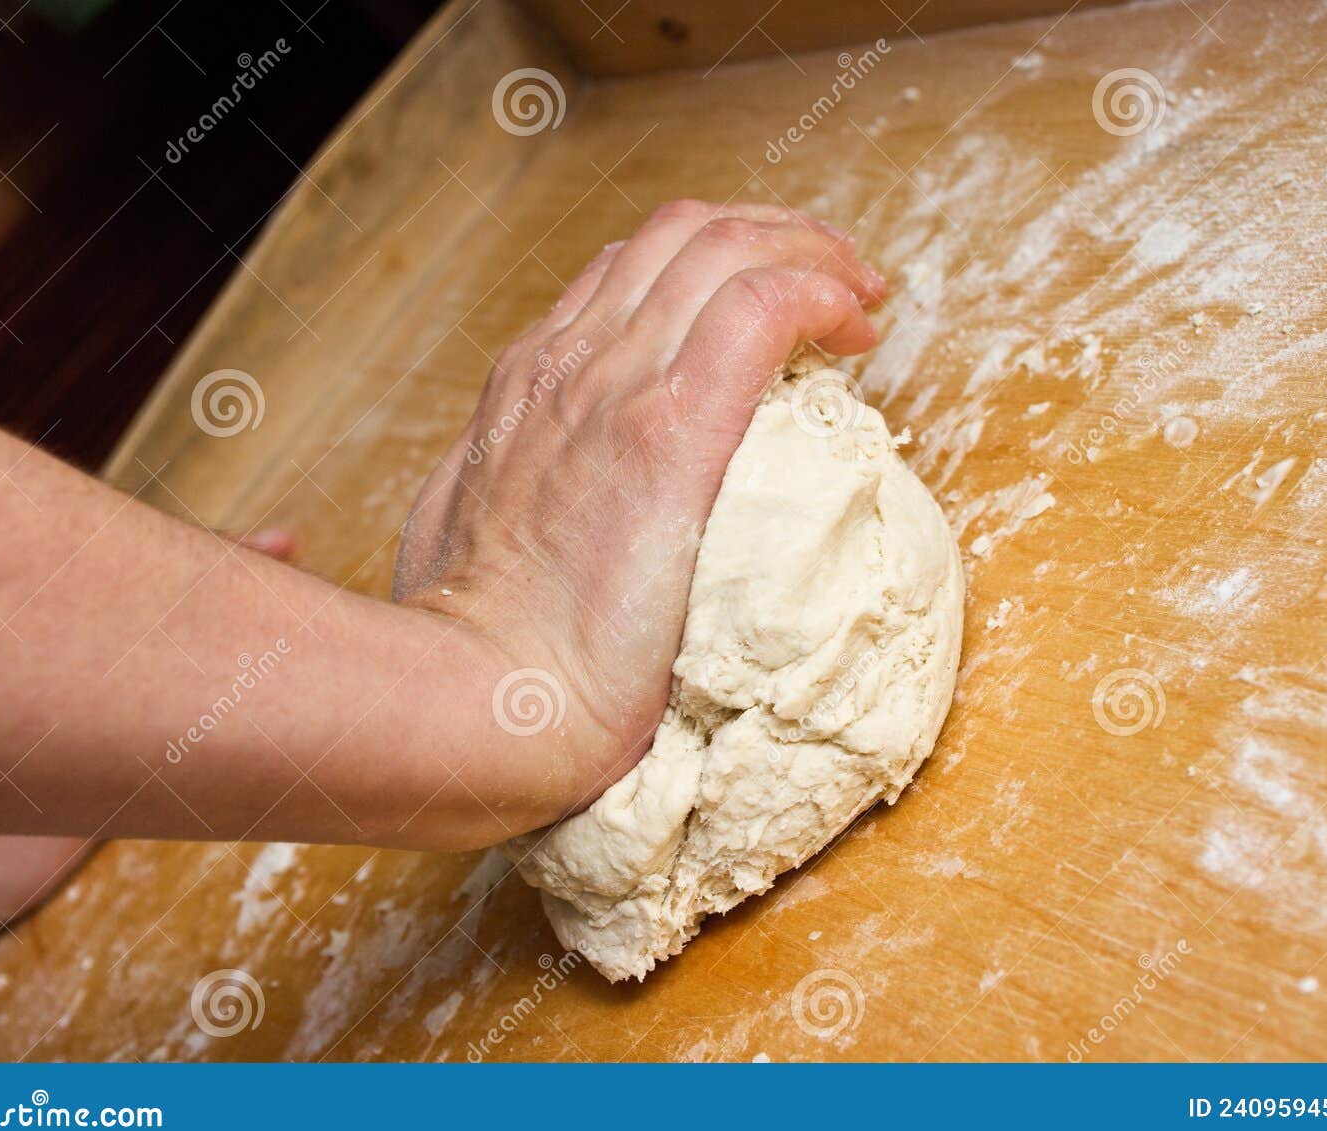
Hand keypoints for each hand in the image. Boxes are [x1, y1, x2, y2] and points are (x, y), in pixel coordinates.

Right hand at [394, 200, 885, 822]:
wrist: (476, 701)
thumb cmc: (481, 656)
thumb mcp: (465, 541)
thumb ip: (504, 493)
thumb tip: (533, 505)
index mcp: (525, 388)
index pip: (624, 275)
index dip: (709, 268)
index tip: (765, 308)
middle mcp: (568, 364)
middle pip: (682, 234)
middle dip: (774, 232)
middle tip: (836, 280)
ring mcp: (614, 386)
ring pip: (725, 245)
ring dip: (811, 248)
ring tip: (861, 296)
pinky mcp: (668, 429)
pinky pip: (760, 304)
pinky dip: (819, 290)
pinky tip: (856, 329)